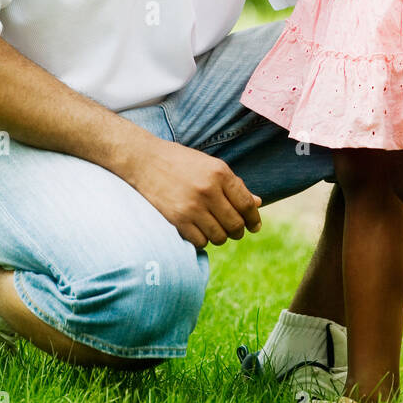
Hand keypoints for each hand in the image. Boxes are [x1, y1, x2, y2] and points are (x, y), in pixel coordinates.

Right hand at [130, 138, 261, 248]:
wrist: (144, 160)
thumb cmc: (181, 162)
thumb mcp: (211, 166)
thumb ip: (234, 185)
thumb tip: (257, 203)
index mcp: (220, 173)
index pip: (246, 204)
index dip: (254, 219)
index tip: (254, 226)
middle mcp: (208, 190)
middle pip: (235, 224)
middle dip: (238, 231)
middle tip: (234, 231)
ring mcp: (192, 206)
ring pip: (219, 236)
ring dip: (220, 236)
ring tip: (215, 229)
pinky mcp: (177, 220)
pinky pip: (200, 242)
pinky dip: (202, 240)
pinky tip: (199, 230)